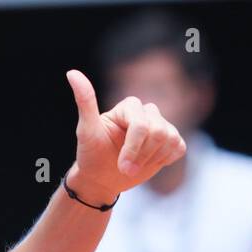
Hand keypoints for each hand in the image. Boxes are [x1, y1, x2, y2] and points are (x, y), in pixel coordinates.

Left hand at [64, 69, 186, 204]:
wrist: (100, 178)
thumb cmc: (91, 154)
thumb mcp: (86, 131)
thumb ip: (84, 101)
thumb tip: (71, 73)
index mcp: (129, 106)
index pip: (141, 125)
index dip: (132, 148)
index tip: (121, 166)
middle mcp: (147, 112)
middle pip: (158, 132)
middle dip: (141, 156)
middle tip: (125, 169)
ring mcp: (161, 126)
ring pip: (170, 139)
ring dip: (150, 160)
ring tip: (133, 167)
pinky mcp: (171, 141)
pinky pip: (179, 147)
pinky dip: (164, 160)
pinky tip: (148, 163)